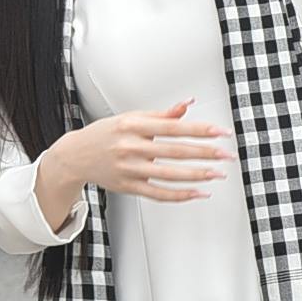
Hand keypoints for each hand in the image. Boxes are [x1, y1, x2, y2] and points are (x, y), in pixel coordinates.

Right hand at [48, 101, 229, 211]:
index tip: (220, 132)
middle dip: (204, 153)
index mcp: (133, 126)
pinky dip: (180, 195)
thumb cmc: (105, 134)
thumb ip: (161, 115)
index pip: (173, 127)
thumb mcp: (131, 118)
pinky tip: (197, 193)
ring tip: (216, 174)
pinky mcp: (129, 187)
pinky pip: (159, 194)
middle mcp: (131, 147)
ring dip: (197, 175)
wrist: (75, 156)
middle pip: (174, 152)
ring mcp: (130, 169)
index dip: (199, 130)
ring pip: (169, 175)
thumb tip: (187, 105)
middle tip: (226, 155)